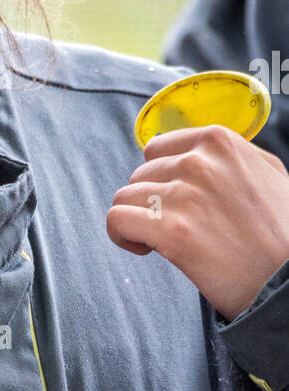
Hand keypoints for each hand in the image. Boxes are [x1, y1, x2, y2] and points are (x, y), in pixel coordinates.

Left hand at [107, 125, 288, 320]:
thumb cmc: (283, 234)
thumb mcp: (269, 175)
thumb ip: (232, 158)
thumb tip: (195, 153)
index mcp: (219, 141)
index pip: (157, 149)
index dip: (161, 178)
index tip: (174, 201)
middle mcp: (198, 161)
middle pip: (139, 176)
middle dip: (151, 202)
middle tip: (177, 226)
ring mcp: (183, 194)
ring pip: (124, 198)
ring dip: (137, 220)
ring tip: (162, 240)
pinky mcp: (170, 229)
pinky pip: (117, 220)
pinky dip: (123, 236)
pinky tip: (146, 250)